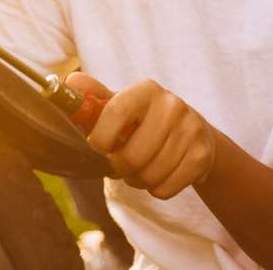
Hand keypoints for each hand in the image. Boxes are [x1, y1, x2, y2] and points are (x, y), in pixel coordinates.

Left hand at [66, 73, 216, 199]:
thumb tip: (70, 82)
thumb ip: (94, 98)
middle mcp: (172, 105)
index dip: (100, 138)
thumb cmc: (145, 120)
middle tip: (121, 162)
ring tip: (141, 167)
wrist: (193, 131)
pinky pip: (165, 189)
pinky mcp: (202, 156)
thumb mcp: (121, 104)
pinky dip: (156, 189)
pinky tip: (160, 173)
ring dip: (137, 180)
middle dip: (120, 167)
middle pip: (131, 157)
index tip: (98, 146)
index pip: (115, 113)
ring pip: (148, 177)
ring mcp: (190, 130)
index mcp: (147, 90)